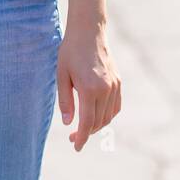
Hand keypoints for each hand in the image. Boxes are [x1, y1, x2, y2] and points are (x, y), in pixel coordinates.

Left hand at [57, 16, 121, 151]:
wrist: (89, 32)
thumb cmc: (70, 52)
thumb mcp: (61, 75)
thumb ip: (65, 101)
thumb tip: (68, 123)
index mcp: (89, 89)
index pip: (87, 123)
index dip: (81, 137)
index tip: (76, 146)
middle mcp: (105, 90)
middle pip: (98, 122)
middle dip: (86, 133)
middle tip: (73, 137)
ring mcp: (114, 86)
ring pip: (108, 116)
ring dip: (97, 126)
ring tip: (83, 127)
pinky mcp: (118, 82)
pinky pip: (116, 106)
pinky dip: (107, 115)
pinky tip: (96, 116)